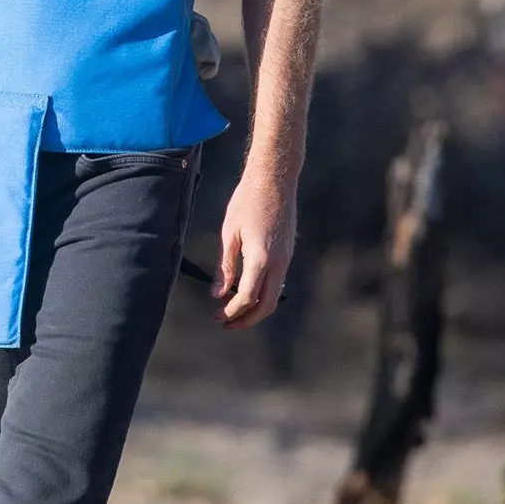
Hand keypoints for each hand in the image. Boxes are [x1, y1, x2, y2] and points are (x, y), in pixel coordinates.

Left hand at [211, 179, 295, 327]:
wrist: (275, 179)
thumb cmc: (248, 201)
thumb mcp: (230, 233)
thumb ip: (225, 266)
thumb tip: (217, 293)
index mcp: (262, 258)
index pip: (247, 297)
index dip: (231, 311)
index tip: (217, 316)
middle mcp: (279, 262)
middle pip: (267, 305)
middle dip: (247, 319)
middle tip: (226, 323)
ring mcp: (287, 258)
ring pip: (274, 294)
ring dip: (256, 307)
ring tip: (233, 310)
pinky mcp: (288, 252)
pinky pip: (277, 281)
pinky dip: (262, 293)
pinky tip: (245, 290)